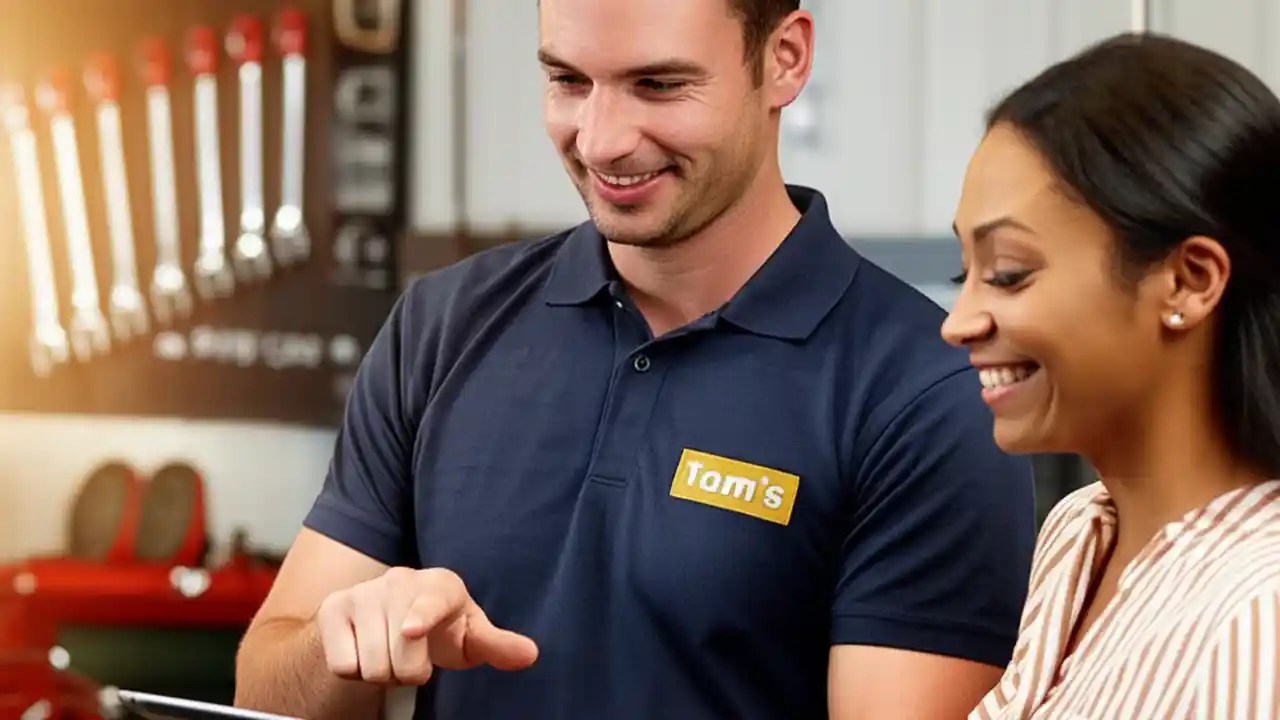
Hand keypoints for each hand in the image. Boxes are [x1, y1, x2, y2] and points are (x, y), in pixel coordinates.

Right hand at [315, 567, 537, 684]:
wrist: (384, 620)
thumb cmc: (440, 630)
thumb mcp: (470, 638)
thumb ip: (497, 646)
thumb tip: (529, 654)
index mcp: (441, 585)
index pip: (431, 600)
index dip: (421, 616)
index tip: (412, 630)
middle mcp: (400, 580)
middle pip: (400, 653)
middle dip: (408, 672)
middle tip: (413, 660)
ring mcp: (364, 592)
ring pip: (370, 664)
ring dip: (382, 674)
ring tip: (390, 656)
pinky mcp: (333, 608)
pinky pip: (342, 664)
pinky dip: (354, 670)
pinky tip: (365, 652)